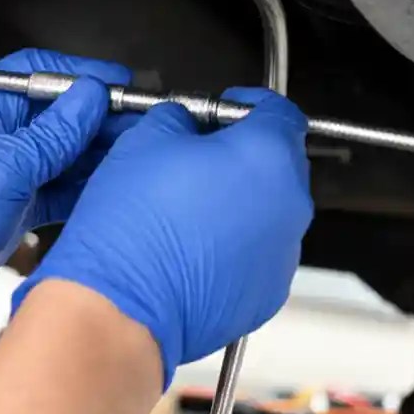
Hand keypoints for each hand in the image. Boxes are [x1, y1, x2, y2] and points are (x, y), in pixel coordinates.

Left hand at [0, 49, 131, 355]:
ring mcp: (3, 177)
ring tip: (137, 163)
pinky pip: (55, 193)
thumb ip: (53, 133)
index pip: (44, 76)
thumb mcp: (1, 167)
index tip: (126, 87)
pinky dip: (83, 193)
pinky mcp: (9, 212)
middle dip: (103, 121)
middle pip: (61, 117)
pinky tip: (109, 195)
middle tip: (145, 131)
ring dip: (98, 159)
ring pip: (63, 158)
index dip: (87, 77)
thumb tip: (91, 96)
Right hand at [16, 88, 313, 386]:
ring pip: (269, 213)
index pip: (280, 112)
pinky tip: (193, 250)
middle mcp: (289, 205)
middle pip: (279, 164)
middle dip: (243, 156)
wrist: (124, 308)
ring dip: (239, 205)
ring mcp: (283, 254)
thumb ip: (179, 119)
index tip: (229, 109)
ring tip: (189, 212)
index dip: (252, 105)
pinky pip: (258, 256)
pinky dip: (234, 247)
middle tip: (199, 159)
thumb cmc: (134, 228)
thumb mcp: (144, 141)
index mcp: (267, 156)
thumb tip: (185, 124)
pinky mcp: (267, 294)